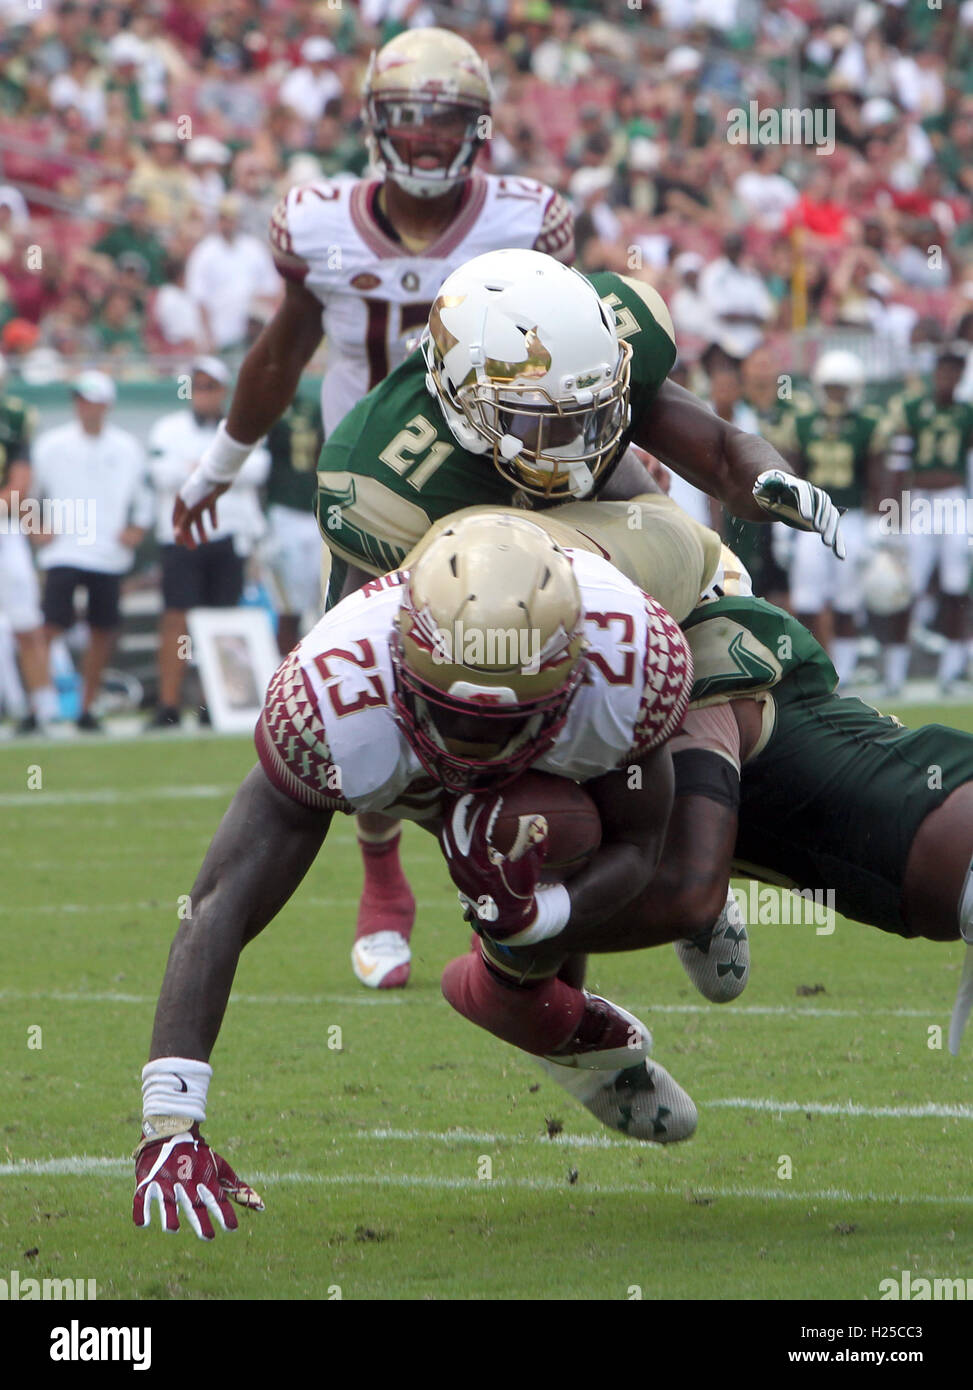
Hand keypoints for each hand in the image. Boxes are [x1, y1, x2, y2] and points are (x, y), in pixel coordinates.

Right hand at [133, 1124, 262, 1239]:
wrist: (172, 1128)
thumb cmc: (199, 1155)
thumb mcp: (220, 1168)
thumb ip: (238, 1189)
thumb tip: (262, 1207)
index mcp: (204, 1180)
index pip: (217, 1200)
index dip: (224, 1213)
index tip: (231, 1228)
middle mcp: (186, 1182)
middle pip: (193, 1204)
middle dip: (200, 1221)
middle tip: (208, 1237)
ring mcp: (166, 1182)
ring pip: (167, 1202)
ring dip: (169, 1216)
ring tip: (172, 1229)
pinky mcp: (147, 1181)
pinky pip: (142, 1198)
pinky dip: (141, 1210)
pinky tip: (144, 1223)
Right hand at [172, 471, 229, 549]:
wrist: (219, 475)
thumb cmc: (203, 491)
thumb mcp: (192, 509)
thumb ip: (183, 522)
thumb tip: (176, 535)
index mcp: (181, 501)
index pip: (176, 520)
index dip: (178, 533)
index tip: (180, 545)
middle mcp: (189, 499)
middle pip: (187, 521)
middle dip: (189, 535)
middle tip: (193, 548)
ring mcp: (200, 498)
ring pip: (198, 517)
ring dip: (201, 530)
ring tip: (206, 541)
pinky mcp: (211, 497)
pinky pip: (210, 511)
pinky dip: (212, 519)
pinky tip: (215, 528)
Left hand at [439, 792, 548, 936]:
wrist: (506, 918)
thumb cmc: (520, 890)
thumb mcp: (531, 868)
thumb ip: (533, 843)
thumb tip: (537, 821)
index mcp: (482, 863)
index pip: (479, 828)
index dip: (487, 809)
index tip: (496, 796)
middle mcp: (464, 865)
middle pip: (454, 827)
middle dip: (462, 806)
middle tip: (472, 791)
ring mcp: (455, 869)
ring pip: (446, 835)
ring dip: (453, 816)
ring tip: (462, 801)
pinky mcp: (453, 871)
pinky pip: (446, 845)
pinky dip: (450, 829)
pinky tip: (458, 820)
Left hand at [753, 468, 845, 558]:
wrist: (780, 495)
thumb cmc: (770, 491)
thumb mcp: (764, 487)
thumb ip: (768, 485)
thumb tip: (769, 483)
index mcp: (797, 485)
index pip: (804, 491)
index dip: (806, 504)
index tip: (805, 518)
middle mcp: (814, 494)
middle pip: (822, 505)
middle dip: (821, 518)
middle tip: (817, 530)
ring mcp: (821, 508)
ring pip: (831, 518)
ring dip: (831, 530)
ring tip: (827, 544)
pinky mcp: (824, 521)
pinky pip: (834, 531)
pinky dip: (838, 542)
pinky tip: (840, 556)